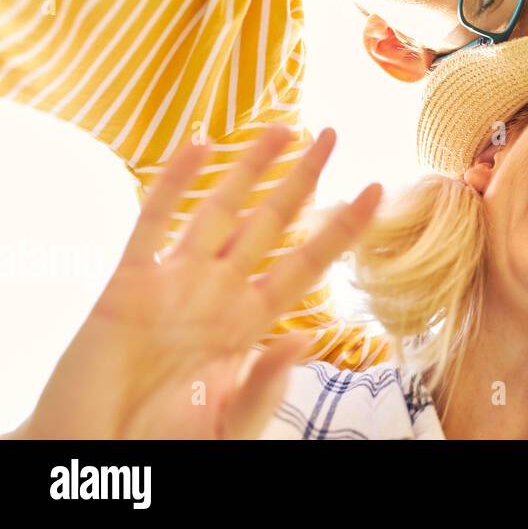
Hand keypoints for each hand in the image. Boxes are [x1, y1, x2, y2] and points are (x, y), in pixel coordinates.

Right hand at [19, 125, 381, 439]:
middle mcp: (218, 292)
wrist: (97, 454)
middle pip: (270, 222)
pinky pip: (154, 222)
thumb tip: (307, 339)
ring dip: (249, 167)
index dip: (341, 227)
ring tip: (283, 126)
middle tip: (333, 134)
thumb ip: (266, 382)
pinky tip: (199, 145)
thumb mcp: (229, 422)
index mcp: (250, 322)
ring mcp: (174, 282)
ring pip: (219, 209)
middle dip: (302, 179)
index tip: (376, 189)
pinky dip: (174, 181)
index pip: (307, 261)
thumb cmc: (163, 443)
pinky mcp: (127, 283)